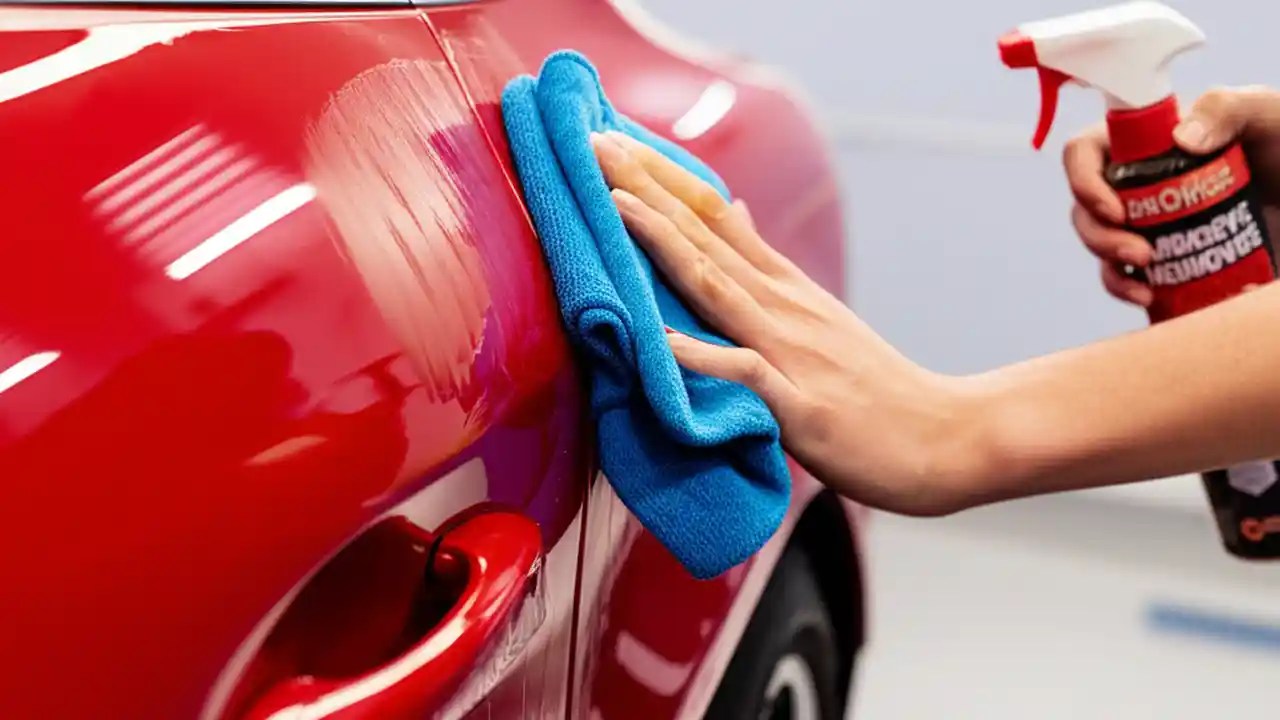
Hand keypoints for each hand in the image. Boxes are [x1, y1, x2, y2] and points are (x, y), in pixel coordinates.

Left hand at [591, 131, 982, 515]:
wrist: (943, 437)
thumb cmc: (872, 387)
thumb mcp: (816, 314)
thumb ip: (768, 265)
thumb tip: (735, 209)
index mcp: (784, 286)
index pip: (714, 214)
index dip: (661, 177)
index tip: (611, 140)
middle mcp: (782, 306)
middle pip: (705, 234)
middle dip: (646, 188)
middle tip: (592, 141)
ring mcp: (791, 352)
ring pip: (717, 286)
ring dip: (663, 244)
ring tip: (614, 205)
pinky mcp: (800, 407)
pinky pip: (745, 373)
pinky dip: (703, 355)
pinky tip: (661, 341)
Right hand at [1064, 86, 1279, 306]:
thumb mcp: (1263, 114)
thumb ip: (1225, 108)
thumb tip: (1181, 139)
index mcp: (1142, 141)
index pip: (1084, 153)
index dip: (1083, 182)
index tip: (1114, 210)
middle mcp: (1133, 181)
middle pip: (1086, 208)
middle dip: (1099, 237)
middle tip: (1140, 253)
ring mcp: (1144, 220)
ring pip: (1099, 244)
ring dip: (1110, 268)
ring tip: (1145, 284)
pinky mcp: (1160, 254)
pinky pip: (1124, 275)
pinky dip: (1126, 289)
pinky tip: (1148, 297)